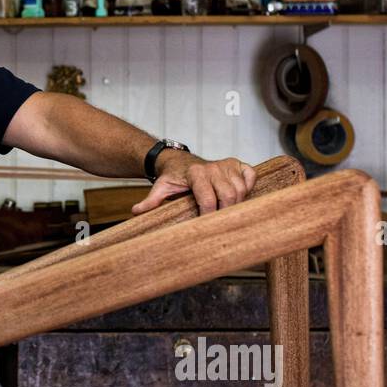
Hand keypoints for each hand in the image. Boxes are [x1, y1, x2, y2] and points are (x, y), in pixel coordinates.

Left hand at [132, 151, 256, 214]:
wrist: (179, 161)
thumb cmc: (173, 177)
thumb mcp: (161, 188)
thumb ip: (151, 200)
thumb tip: (135, 211)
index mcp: (196, 174)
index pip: (208, 198)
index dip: (209, 214)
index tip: (207, 225)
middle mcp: (213, 167)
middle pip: (229, 195)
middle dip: (226, 212)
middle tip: (221, 223)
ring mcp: (226, 165)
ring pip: (241, 188)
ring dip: (238, 202)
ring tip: (228, 212)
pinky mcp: (237, 163)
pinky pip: (250, 175)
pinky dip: (249, 186)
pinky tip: (240, 194)